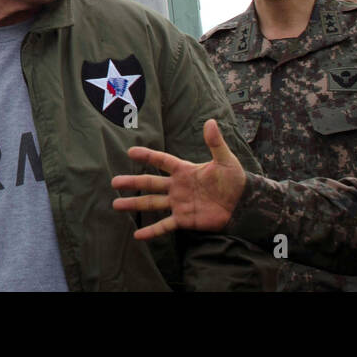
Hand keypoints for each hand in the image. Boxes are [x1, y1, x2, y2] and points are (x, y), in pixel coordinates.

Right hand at [111, 118, 246, 238]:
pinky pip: (164, 225)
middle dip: (132, 183)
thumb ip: (215, 143)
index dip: (147, 156)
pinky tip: (138, 235)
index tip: (131, 152)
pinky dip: (152, 231)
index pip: (162, 161)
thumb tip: (211, 121)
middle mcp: (177, 186)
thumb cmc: (233, 179)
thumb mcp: (224, 159)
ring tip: (116, 205)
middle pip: (150, 183)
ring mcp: (178, 204)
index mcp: (184, 170)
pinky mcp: (184, 220)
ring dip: (134, 204)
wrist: (241, 203)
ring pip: (152, 203)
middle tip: (114, 182)